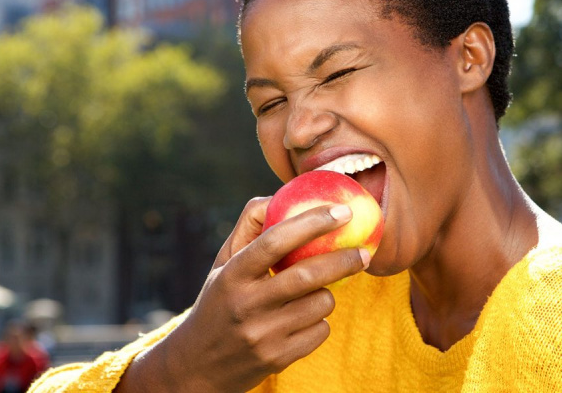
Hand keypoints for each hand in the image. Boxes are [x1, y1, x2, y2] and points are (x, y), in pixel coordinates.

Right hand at [116, 200, 369, 392]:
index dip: (312, 222)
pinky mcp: (276, 359)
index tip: (343, 211)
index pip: (275, 241)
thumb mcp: (223, 263)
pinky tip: (303, 320)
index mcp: (231, 274)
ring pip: (319, 304)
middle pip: (307, 276)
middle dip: (343, 260)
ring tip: (314, 292)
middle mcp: (245, 304)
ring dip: (328, 293)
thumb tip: (278, 196)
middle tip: (364, 251)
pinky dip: (321, 321)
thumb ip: (249, 226)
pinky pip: (320, 331)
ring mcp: (261, 335)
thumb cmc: (219, 301)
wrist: (197, 366)